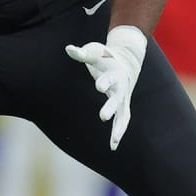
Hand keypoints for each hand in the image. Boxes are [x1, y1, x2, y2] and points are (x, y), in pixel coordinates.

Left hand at [65, 25, 146, 150]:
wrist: (127, 61)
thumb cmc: (105, 56)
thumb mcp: (95, 51)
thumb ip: (82, 53)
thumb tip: (68, 49)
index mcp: (114, 73)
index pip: (109, 78)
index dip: (104, 82)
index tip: (98, 86)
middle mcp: (121, 88)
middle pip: (116, 99)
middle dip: (110, 107)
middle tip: (102, 116)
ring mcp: (123, 98)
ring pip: (123, 115)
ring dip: (118, 128)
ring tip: (113, 141)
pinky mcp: (123, 106)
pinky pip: (122, 121)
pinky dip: (118, 133)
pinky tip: (112, 146)